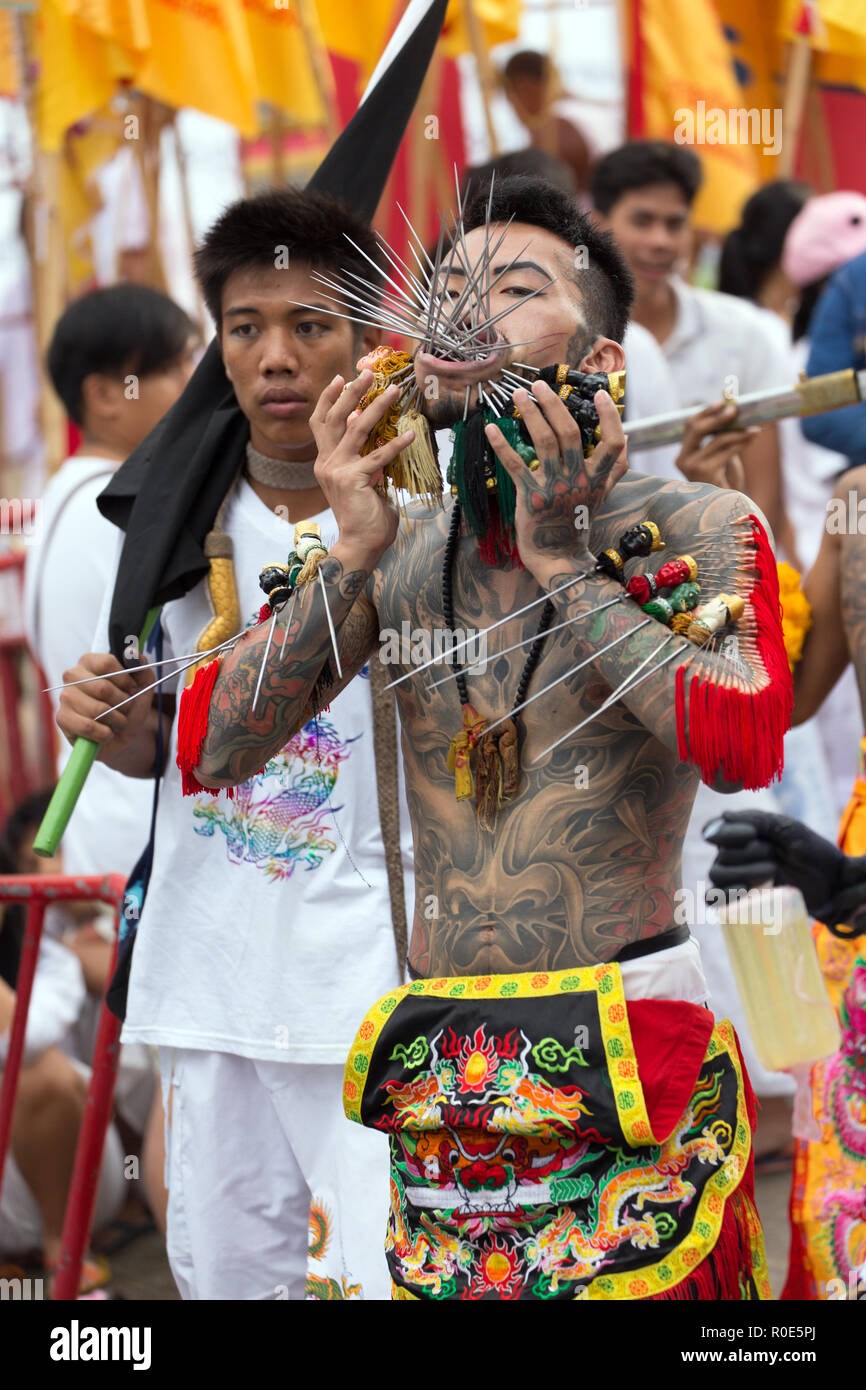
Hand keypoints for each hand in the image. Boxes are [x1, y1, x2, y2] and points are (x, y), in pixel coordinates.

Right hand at [57, 652, 154, 755]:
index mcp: (89, 661)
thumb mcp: (142, 685)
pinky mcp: (62, 718)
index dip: (125, 679)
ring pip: (97, 710)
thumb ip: (141, 666)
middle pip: (103, 688)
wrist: (122, 736)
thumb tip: (131, 652)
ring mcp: (65, 697)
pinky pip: (88, 726)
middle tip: (126, 708)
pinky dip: (104, 733)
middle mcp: (72, 675)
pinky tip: (106, 732)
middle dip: (123, 703)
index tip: (132, 689)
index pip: (106, 663)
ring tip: (118, 721)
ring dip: (116, 720)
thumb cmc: (128, 706)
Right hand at [311, 370, 413, 567]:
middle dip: (351, 392)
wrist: (360, 543)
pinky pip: (377, 456)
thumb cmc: (366, 515)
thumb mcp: (362, 479)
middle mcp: (326, 463)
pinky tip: (411, 433)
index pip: (321, 422)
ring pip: (355, 429)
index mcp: (325, 462)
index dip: (329, 398)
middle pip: (333, 418)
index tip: (341, 378)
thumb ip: (363, 456)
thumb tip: (371, 430)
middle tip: (368, 373)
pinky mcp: (352, 479)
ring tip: (394, 392)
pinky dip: (396, 444)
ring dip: (375, 407)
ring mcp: (336, 470)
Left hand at [485, 381, 626, 577]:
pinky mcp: (530, 496)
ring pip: (544, 442)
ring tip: (519, 396)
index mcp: (597, 477)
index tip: (599, 395)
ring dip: (530, 415)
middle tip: (540, 385)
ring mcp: (554, 487)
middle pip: (570, 433)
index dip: (609, 417)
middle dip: (554, 405)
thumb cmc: (578, 520)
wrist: (558, 554)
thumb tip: (625, 438)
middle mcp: (578, 479)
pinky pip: (515, 465)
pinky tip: (491, 429)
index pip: (612, 443)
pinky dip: (502, 446)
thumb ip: (614, 467)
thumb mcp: (601, 493)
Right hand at [675, 401, 759, 490]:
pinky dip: (743, 441)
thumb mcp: (720, 454)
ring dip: (738, 431)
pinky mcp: (706, 473)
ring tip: (753, 427)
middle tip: (736, 410)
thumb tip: (731, 407)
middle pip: (696, 429)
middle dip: (717, 417)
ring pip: (717, 439)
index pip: (689, 427)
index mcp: (682, 455)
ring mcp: (692, 467)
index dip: (705, 412)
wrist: (726, 507)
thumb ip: (721, 435)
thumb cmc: (724, 481)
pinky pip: (727, 450)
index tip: (722, 402)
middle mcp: (682, 460)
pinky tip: (753, 435)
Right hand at [703, 810, 845, 920]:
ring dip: (742, 871)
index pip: (715, 830)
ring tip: (772, 870)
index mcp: (741, 834)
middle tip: (774, 854)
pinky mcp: (742, 900)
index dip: (727, 832)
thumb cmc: (810, 849)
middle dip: (747, 852)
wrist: (830, 881)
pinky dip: (724, 894)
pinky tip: (745, 890)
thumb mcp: (787, 828)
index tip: (753, 833)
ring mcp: (736, 878)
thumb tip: (724, 815)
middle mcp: (734, 855)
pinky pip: (715, 899)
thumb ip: (756, 819)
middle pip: (721, 854)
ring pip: (717, 874)